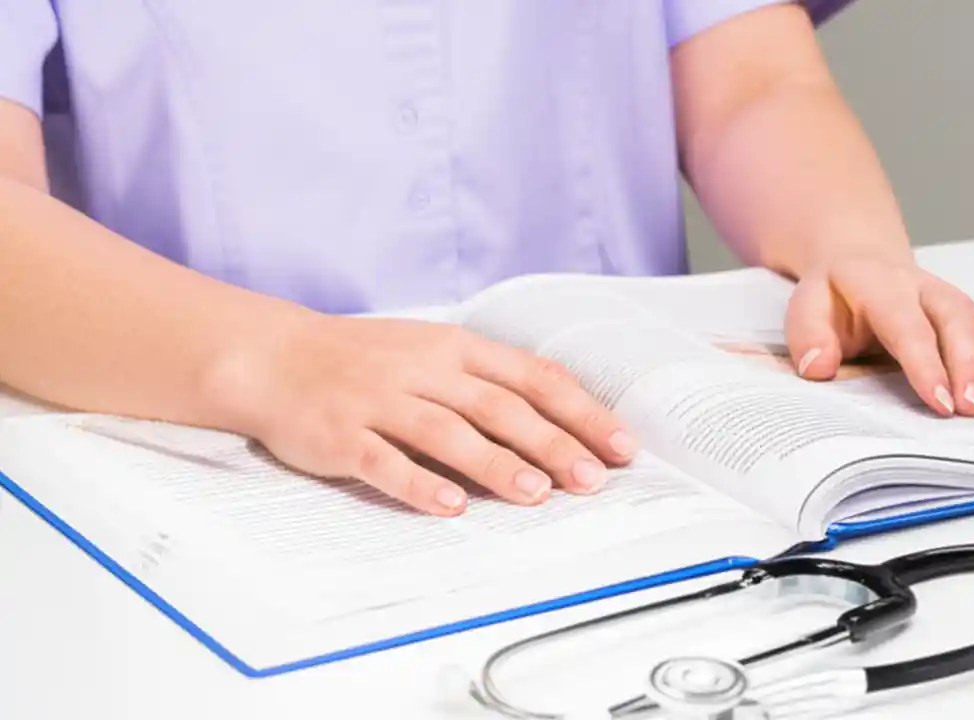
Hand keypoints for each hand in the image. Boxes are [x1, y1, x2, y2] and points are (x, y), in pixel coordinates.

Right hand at [214, 315, 635, 515]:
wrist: (273, 356)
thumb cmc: (365, 360)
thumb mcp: (432, 351)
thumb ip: (487, 382)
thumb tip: (558, 426)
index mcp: (455, 348)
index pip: (532, 377)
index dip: (580, 411)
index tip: (620, 444)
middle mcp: (423, 369)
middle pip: (499, 407)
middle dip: (552, 444)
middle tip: (592, 479)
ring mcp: (380, 400)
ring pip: (447, 432)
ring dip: (495, 464)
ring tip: (536, 494)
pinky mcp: (342, 433)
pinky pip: (384, 460)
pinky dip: (418, 483)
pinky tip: (450, 506)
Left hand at [783, 252, 973, 416]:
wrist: (859, 267)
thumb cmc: (835, 299)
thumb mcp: (806, 309)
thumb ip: (807, 335)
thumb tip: (818, 366)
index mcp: (881, 284)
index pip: (907, 323)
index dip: (926, 363)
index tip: (938, 401)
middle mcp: (925, 288)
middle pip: (957, 320)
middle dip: (968, 366)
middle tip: (969, 409)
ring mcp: (953, 300)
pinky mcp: (972, 314)